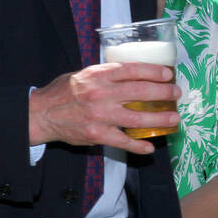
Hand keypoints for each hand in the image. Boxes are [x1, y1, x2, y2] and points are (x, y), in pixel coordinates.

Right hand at [28, 62, 179, 155]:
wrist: (42, 114)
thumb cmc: (65, 91)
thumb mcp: (85, 73)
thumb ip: (107, 74)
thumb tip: (135, 73)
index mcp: (99, 75)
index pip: (132, 70)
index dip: (154, 71)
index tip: (168, 75)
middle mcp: (101, 93)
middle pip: (141, 91)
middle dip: (163, 93)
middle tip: (176, 94)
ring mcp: (100, 115)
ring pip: (137, 117)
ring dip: (159, 118)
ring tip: (174, 119)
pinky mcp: (97, 134)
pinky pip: (123, 141)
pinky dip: (138, 146)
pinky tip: (150, 147)